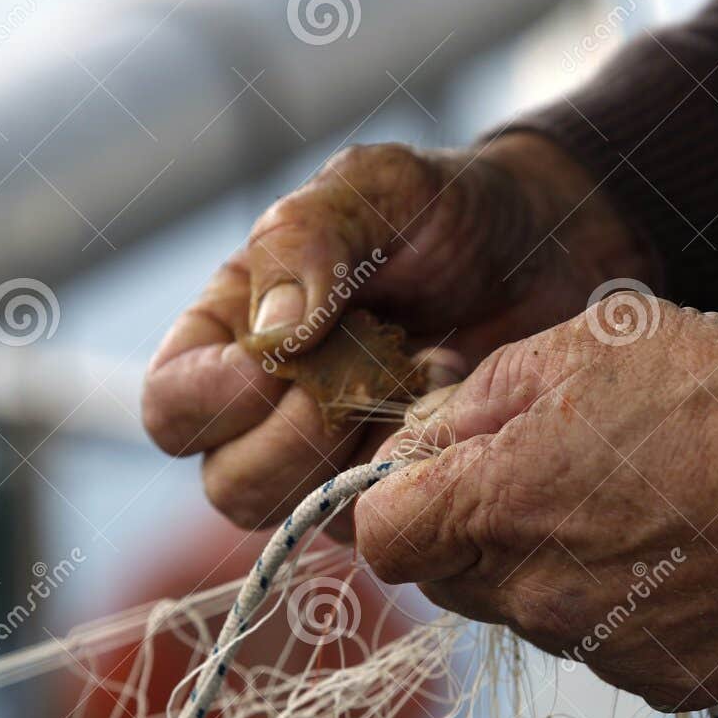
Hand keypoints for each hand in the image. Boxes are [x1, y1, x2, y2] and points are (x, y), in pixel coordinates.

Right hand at [141, 134, 653, 530]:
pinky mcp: (393, 496)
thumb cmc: (446, 210)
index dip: (211, 401)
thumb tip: (271, 338)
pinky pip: (378, 529)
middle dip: (292, 440)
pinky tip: (450, 416)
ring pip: (295, 521)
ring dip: (351, 462)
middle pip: (227, 485)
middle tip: (369, 373)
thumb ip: (306, 239)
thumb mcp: (374, 188)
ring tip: (415, 385)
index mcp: (230, 335)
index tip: (283, 361)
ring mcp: (331, 464)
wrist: (547, 251)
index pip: (170, 409)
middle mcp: (267, 413)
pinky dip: (411, 482)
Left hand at [353, 299, 717, 709]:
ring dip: (545, 566)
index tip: (431, 473)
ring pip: (524, 612)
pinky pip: (600, 645)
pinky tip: (674, 553)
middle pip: (447, 578)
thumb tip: (416, 442)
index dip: (392, 501)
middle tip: (545, 472)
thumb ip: (472, 400)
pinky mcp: (660, 681)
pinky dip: (616, 606)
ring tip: (631, 504)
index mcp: (498, 508)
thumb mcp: (579, 344)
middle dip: (471, 527)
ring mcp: (598, 650)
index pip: (378, 537)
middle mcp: (535, 597)